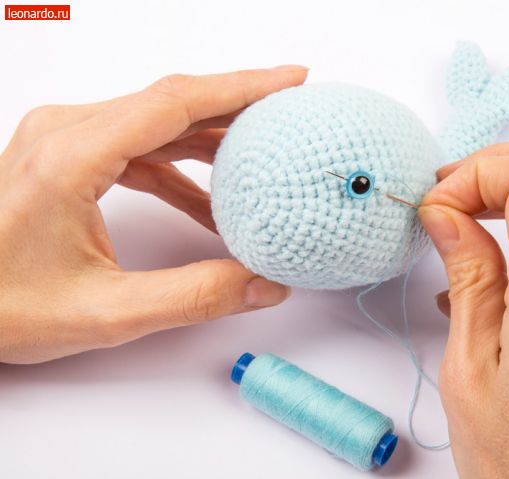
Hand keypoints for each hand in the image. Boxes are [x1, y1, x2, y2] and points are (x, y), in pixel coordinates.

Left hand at [0, 66, 307, 363]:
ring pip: (156, 120)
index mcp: (72, 157)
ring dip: (210, 137)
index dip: (241, 88)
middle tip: (291, 112)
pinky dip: (178, 166)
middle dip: (237, 105)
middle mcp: (66, 132)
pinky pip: (137, 146)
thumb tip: (264, 284)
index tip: (291, 80)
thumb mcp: (106, 312)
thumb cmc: (1, 305)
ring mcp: (64, 140)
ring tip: (262, 155)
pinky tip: (208, 200)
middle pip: (171, 101)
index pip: (175, 103)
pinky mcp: (67, 156)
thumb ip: (193, 297)